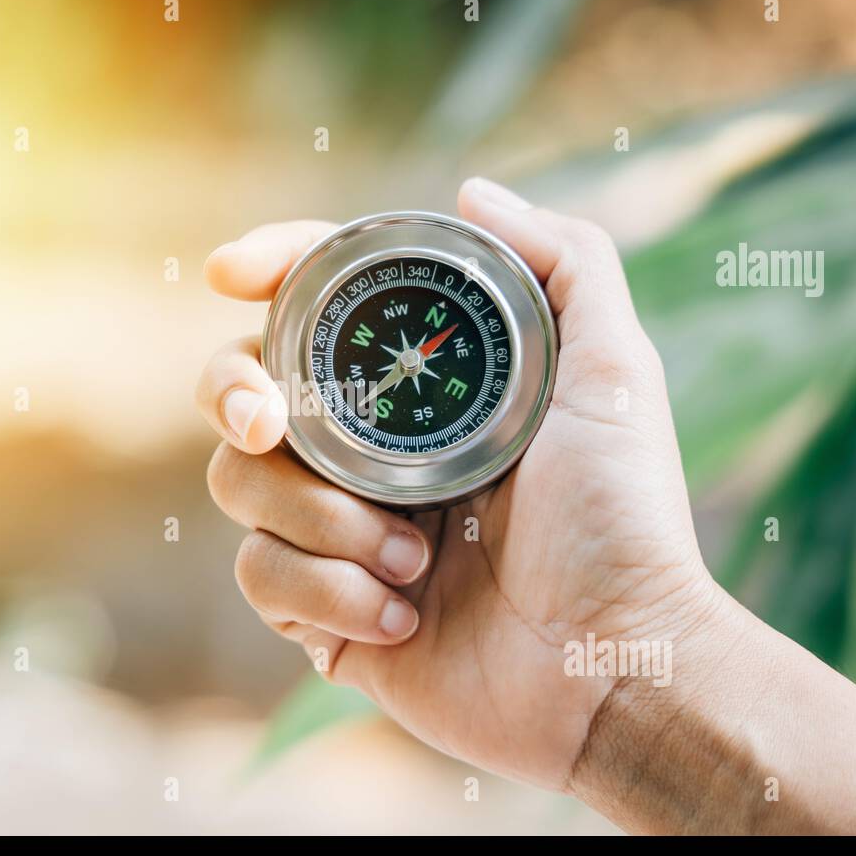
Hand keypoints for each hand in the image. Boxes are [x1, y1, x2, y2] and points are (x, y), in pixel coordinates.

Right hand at [198, 178, 722, 791]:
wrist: (613, 665)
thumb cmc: (623, 520)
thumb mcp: (612, 374)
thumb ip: (566, 262)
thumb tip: (472, 190)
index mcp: (418, 390)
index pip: (317, 307)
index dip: (266, 270)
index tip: (232, 272)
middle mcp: (366, 451)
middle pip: (239, 388)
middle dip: (233, 392)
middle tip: (272, 421)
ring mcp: (338, 531)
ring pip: (237, 484)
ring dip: (321, 519)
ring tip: (418, 556)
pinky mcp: (322, 610)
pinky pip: (260, 577)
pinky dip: (328, 592)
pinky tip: (404, 618)